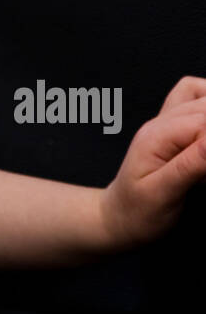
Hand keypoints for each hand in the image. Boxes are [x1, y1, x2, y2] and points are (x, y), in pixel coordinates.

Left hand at [101, 80, 205, 248]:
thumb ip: (190, 165)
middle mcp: (160, 122)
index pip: (204, 120)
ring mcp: (164, 123)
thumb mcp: (163, 194)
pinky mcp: (171, 130)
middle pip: (205, 104)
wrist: (116, 218)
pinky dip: (205, 106)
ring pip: (199, 95)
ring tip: (205, 158)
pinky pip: (192, 100)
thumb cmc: (137, 212)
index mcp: (157, 136)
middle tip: (204, 172)